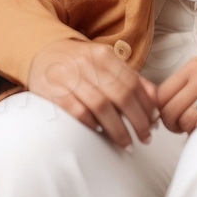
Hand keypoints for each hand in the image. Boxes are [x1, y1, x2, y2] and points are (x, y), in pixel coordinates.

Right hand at [28, 37, 159, 150]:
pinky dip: (91, 124)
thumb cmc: (79, 63)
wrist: (41, 53)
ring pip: (101, 106)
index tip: (153, 122)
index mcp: (104, 55)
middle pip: (121, 95)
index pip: (133, 82)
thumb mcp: (104, 62)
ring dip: (117, 129)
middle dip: (138, 121)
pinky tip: (99, 132)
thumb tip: (155, 100)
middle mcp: (88, 64)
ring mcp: (70, 77)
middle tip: (145, 137)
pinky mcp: (53, 92)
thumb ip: (130, 78)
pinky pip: (77, 112)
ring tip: (126, 143)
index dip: (146, 106)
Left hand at [155, 37, 196, 133]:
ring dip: (186, 129)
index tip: (163, 115)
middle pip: (171, 111)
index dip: (158, 110)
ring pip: (187, 121)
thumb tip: (165, 102)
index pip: (162, 95)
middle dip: (170, 124)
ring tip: (192, 126)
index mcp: (191, 69)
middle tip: (176, 126)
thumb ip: (183, 80)